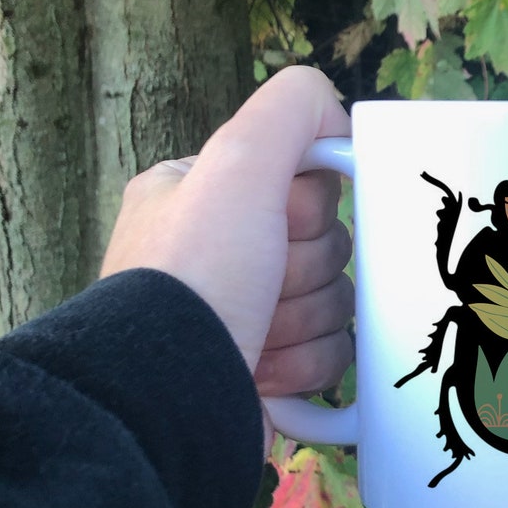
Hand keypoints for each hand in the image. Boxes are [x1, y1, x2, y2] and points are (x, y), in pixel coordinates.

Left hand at [100, 67, 354, 447]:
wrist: (170, 397)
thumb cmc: (195, 277)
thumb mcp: (236, 164)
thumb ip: (290, 110)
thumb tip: (337, 117)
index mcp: (205, 198)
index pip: (307, 183)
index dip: (308, 207)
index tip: (277, 224)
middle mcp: (221, 253)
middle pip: (328, 245)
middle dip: (305, 271)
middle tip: (262, 285)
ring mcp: (245, 314)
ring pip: (335, 301)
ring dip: (306, 322)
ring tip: (257, 336)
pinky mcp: (269, 368)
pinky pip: (332, 353)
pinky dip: (308, 364)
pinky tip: (265, 371)